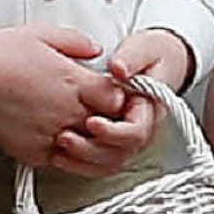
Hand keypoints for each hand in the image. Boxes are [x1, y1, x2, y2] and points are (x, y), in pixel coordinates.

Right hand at [0, 24, 120, 169]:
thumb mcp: (43, 34)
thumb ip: (77, 43)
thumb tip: (95, 50)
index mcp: (74, 83)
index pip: (118, 100)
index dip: (118, 97)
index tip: (111, 94)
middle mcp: (66, 112)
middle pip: (109, 127)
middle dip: (110, 121)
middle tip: (101, 114)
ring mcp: (50, 135)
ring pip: (89, 150)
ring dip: (92, 142)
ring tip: (84, 130)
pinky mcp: (32, 152)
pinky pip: (63, 162)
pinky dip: (67, 155)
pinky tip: (61, 140)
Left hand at [51, 28, 196, 176]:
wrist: (155, 63)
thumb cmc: (150, 57)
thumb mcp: (144, 49)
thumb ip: (132, 58)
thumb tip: (118, 69)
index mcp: (150, 110)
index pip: (136, 132)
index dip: (113, 133)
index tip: (91, 122)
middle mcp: (140, 130)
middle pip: (120, 154)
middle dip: (91, 150)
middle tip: (65, 138)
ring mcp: (126, 139)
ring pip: (109, 163)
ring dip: (82, 161)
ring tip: (58, 149)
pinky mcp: (112, 142)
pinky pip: (99, 163)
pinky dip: (79, 164)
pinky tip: (59, 156)